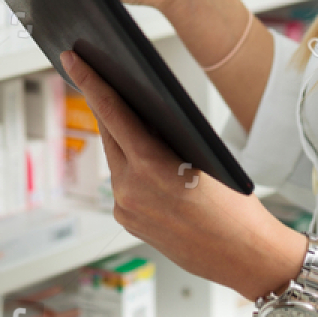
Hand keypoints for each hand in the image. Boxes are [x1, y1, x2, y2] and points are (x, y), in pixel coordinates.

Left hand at [60, 48, 306, 302]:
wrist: (245, 256)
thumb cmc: (236, 207)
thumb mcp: (204, 156)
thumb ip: (166, 136)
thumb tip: (143, 113)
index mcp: (150, 166)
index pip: (111, 112)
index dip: (90, 81)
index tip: (72, 59)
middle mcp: (130, 188)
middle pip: (109, 133)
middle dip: (105, 105)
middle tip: (95, 76)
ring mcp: (126, 208)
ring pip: (115, 159)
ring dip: (121, 138)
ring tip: (129, 115)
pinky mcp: (128, 222)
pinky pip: (122, 184)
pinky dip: (131, 168)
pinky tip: (143, 159)